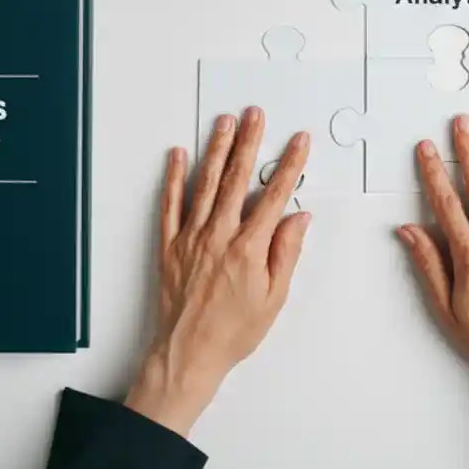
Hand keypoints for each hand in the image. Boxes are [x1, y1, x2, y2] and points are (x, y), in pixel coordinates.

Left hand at [125, 107, 310, 436]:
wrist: (188, 353)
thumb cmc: (231, 331)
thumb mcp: (274, 297)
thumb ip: (286, 253)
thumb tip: (298, 219)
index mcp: (249, 248)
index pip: (274, 195)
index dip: (289, 165)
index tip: (298, 142)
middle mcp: (219, 236)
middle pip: (237, 178)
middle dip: (249, 142)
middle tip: (256, 115)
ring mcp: (191, 238)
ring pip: (206, 183)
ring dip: (216, 149)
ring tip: (224, 123)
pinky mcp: (170, 246)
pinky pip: (171, 204)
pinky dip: (174, 178)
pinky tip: (179, 156)